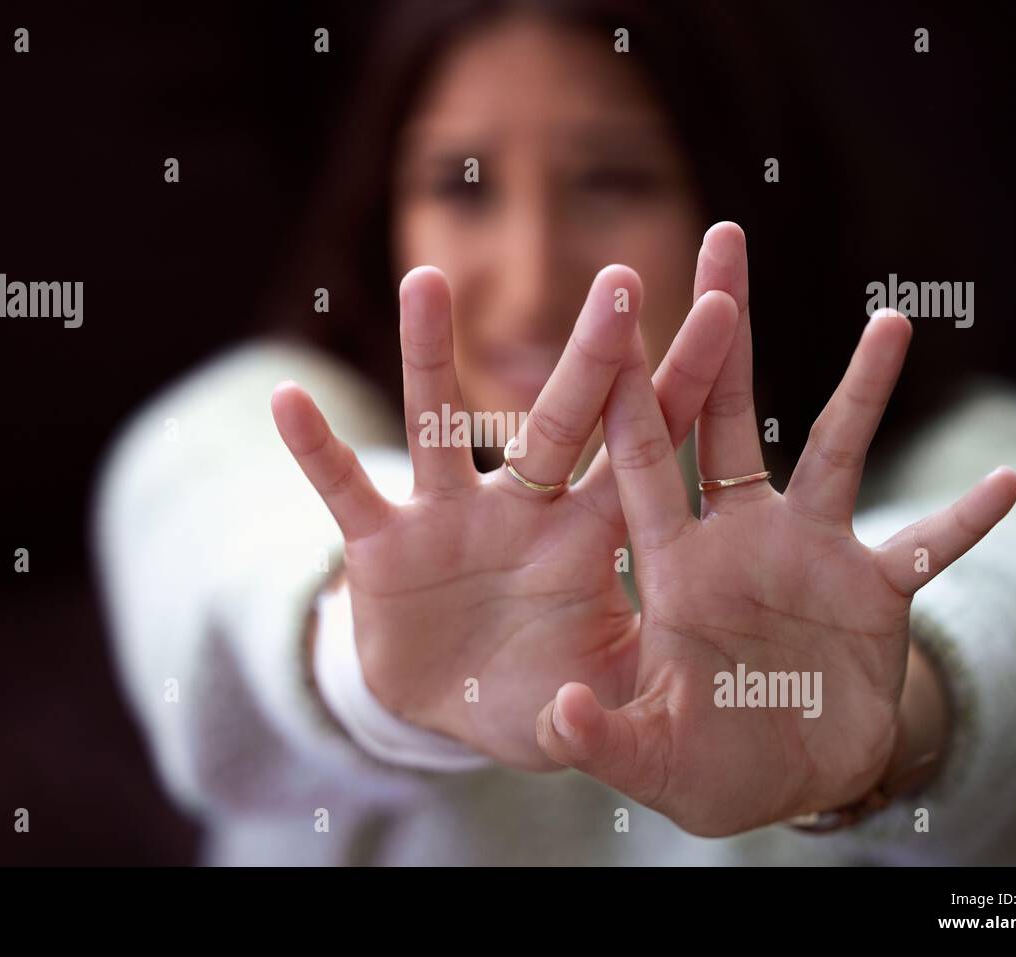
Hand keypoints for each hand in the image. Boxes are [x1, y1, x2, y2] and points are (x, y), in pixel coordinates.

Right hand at [272, 262, 739, 769]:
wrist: (446, 707)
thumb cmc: (535, 693)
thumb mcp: (595, 698)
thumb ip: (627, 701)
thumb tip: (642, 707)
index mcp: (587, 539)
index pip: (646, 452)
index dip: (682, 389)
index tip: (726, 311)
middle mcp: (523, 510)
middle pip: (561, 421)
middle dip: (592, 355)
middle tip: (622, 278)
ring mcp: (450, 518)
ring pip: (440, 425)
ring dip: (429, 357)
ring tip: (425, 283)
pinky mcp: (384, 543)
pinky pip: (346, 488)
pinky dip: (317, 451)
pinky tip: (289, 402)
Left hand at [535, 224, 1015, 832]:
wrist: (788, 776)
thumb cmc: (707, 764)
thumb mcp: (649, 759)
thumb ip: (604, 737)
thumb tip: (560, 715)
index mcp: (674, 565)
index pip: (643, 461)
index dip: (633, 386)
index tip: (621, 305)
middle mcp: (738, 538)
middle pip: (727, 416)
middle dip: (725, 332)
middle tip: (722, 243)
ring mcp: (809, 556)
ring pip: (836, 453)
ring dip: (861, 391)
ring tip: (890, 321)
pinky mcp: (874, 592)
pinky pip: (928, 549)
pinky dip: (964, 524)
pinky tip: (1005, 485)